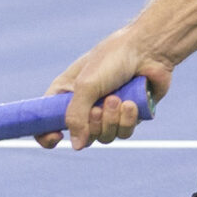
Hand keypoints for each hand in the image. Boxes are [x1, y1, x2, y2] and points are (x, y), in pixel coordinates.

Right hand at [38, 31, 173, 149]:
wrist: (150, 49)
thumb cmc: (113, 59)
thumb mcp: (86, 85)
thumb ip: (76, 117)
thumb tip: (77, 146)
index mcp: (66, 93)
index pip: (47, 122)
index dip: (47, 134)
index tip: (56, 137)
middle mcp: (85, 104)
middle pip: (81, 135)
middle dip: (92, 125)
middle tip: (98, 107)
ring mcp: (108, 111)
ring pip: (104, 136)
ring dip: (111, 121)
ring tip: (118, 98)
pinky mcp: (129, 115)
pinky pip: (124, 132)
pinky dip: (127, 120)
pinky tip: (132, 103)